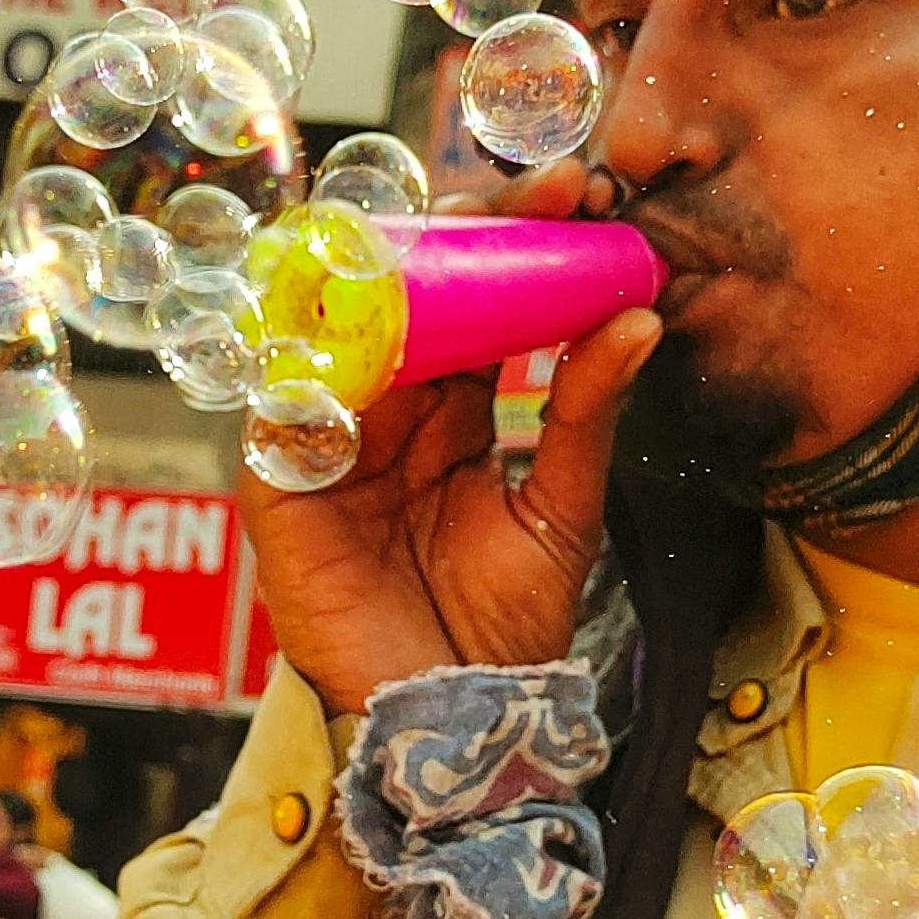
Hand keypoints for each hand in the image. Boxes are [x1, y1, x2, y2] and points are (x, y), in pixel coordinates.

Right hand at [239, 160, 660, 718]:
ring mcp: (330, 437)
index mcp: (454, 407)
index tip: (583, 191)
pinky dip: (316, 349)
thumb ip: (586, 411)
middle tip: (543, 191)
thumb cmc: (501, 629)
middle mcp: (388, 407)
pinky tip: (367, 307)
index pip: (478, 296)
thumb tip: (640, 317)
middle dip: (472, 228)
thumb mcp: (563, 508)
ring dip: (401, 263)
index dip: (520, 238)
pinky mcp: (278, 483)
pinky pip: (283, 399)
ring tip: (465, 222)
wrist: (452, 727)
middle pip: (412, 288)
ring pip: (346, 320)